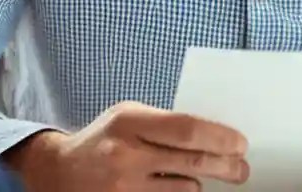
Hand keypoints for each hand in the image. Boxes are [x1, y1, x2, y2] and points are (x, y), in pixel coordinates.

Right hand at [2, 101, 249, 190]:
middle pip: (192, 163)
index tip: (240, 144)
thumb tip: (215, 134)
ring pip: (184, 189)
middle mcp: (126, 155)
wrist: (59, 171)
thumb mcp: (129, 116)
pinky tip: (188, 188)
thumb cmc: (104, 138)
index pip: (187, 130)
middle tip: (242, 169)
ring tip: (213, 176)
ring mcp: (124, 187)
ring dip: (204, 184)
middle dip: (226, 167)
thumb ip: (164, 123)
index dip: (220, 138)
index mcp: (130, 122)